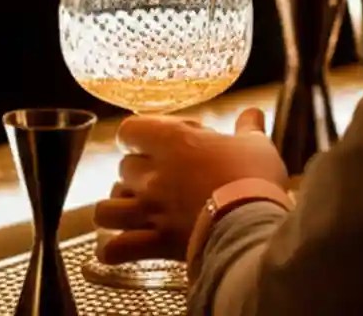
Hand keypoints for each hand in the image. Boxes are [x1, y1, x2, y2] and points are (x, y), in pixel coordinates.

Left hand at [94, 108, 286, 263]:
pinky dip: (114, 249)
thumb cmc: (254, 180)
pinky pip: (116, 249)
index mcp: (174, 141)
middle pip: (122, 168)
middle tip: (157, 178)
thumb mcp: (256, 146)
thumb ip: (248, 128)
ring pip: (106, 209)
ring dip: (116, 209)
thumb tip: (253, 113)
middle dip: (136, 172)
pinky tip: (120, 247)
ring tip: (131, 210)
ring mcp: (150, 211)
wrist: (253, 226)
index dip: (139, 135)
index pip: (130, 129)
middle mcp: (153, 175)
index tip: (154, 141)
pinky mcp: (155, 243)